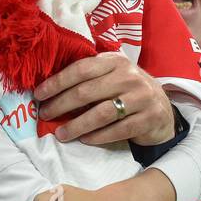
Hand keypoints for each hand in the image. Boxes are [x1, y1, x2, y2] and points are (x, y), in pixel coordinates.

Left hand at [35, 52, 175, 145]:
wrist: (161, 107)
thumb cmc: (127, 90)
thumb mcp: (112, 75)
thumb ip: (89, 77)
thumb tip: (50, 88)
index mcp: (115, 61)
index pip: (81, 69)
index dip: (57, 82)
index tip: (38, 94)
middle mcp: (129, 76)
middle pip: (87, 91)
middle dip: (61, 105)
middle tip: (45, 115)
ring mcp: (141, 97)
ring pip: (102, 113)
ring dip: (77, 125)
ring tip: (61, 134)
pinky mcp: (149, 118)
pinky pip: (118, 129)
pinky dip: (99, 136)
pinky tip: (85, 140)